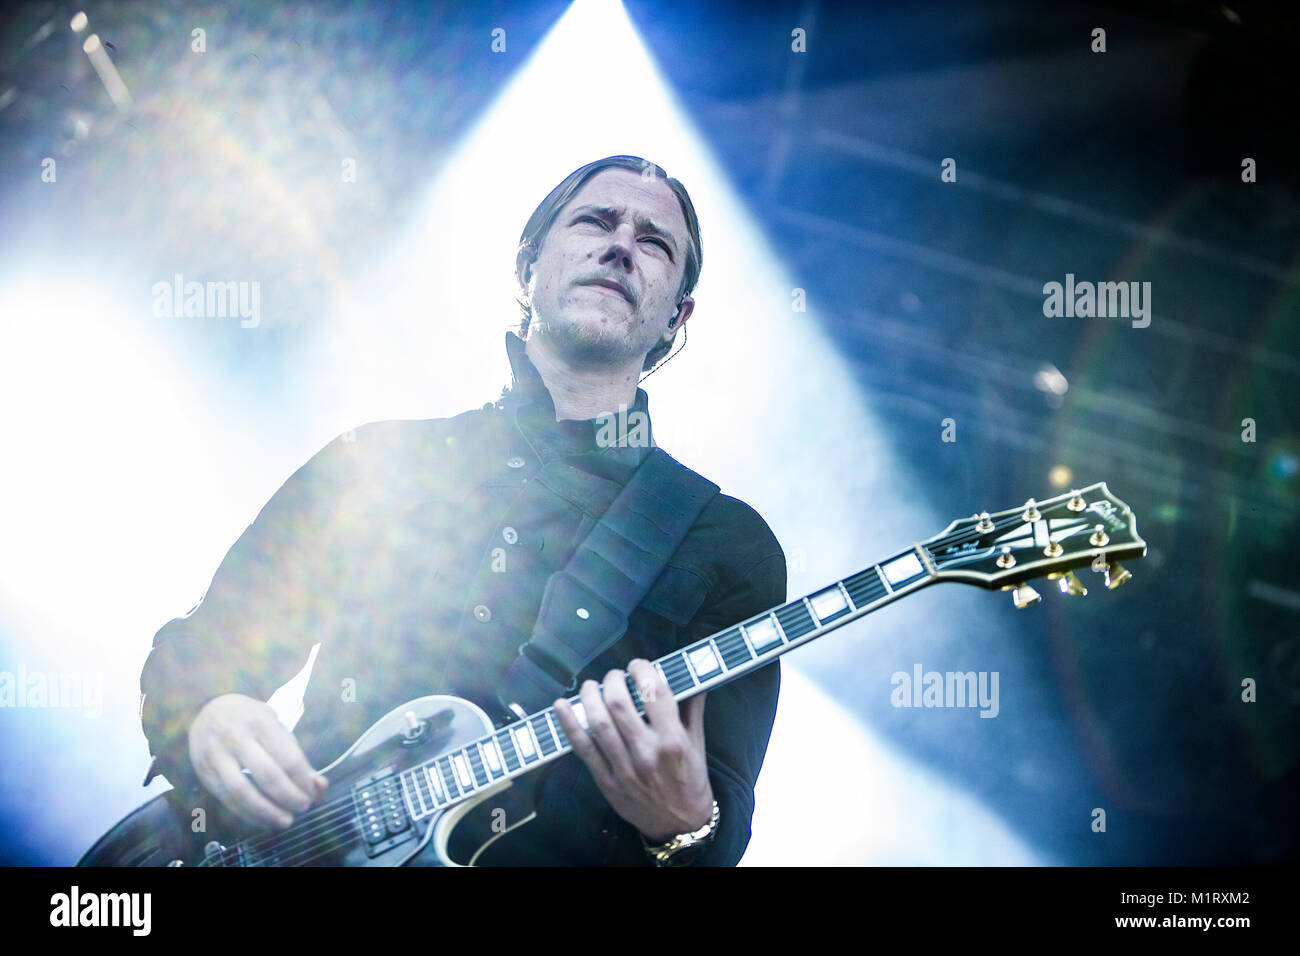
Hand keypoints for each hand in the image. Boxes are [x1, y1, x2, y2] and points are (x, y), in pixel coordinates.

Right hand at [188, 693, 326, 828]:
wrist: (207, 711)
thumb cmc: (250, 718)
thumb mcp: (275, 725)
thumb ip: (295, 753)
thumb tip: (319, 785)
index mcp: (261, 722)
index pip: (288, 758)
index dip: (303, 781)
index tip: (313, 794)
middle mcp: (237, 738)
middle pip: (268, 776)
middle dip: (289, 797)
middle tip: (303, 807)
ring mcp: (217, 756)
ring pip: (243, 792)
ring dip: (267, 812)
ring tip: (285, 820)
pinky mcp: (204, 772)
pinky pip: (227, 799)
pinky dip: (247, 814)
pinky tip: (263, 819)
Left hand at [552, 659, 712, 841]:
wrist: (680, 826)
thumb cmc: (690, 782)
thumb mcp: (698, 744)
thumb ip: (692, 709)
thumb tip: (694, 677)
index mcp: (673, 741)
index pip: (654, 693)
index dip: (642, 670)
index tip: (638, 666)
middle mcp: (648, 752)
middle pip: (620, 703)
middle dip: (613, 680)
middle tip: (615, 676)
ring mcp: (624, 768)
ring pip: (598, 722)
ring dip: (590, 696)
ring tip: (592, 686)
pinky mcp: (606, 781)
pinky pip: (583, 748)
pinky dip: (569, 725)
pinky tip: (561, 706)